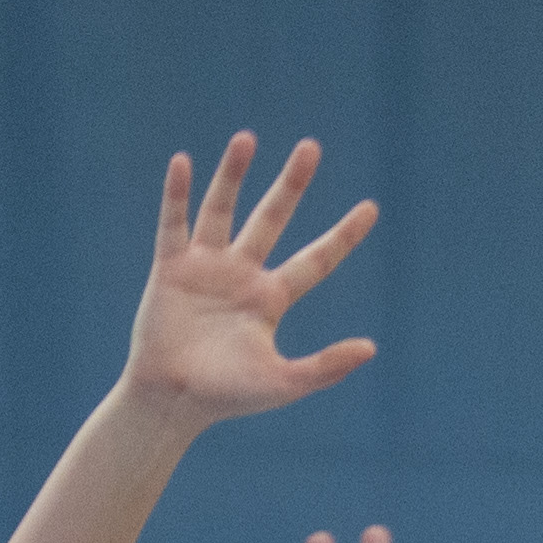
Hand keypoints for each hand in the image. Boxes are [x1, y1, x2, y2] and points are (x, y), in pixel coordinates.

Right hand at [119, 132, 378, 428]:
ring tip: (247, 139)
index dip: (343, 236)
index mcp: (271, 299)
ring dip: (233, 175)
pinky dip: (177, 195)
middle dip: (291, 185)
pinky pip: (174, 224)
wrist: (172, 403)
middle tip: (311, 147)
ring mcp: (205, 268)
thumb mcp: (283, 383)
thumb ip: (326, 367)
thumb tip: (371, 348)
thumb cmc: (227, 397)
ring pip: (223, 210)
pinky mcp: (170, 269)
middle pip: (272, 218)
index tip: (372, 208)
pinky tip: (183, 162)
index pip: (316, 260)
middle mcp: (242, 275)